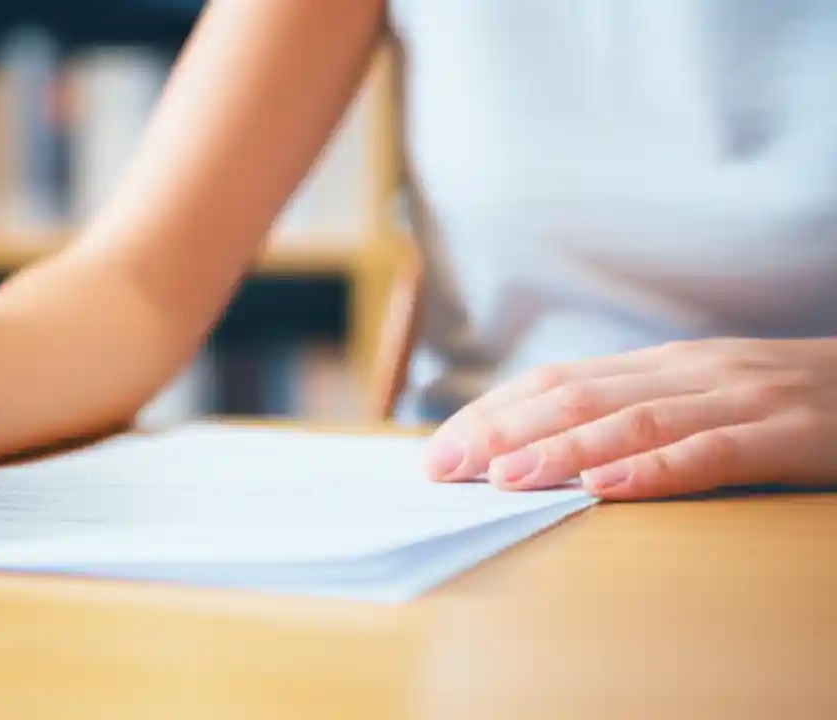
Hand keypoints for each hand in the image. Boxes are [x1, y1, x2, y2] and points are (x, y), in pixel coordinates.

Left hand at [424, 338, 836, 499]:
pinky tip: (606, 488)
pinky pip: (712, 452)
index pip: (555, 383)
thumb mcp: (700, 396)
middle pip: (576, 398)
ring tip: (505, 477)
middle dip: (502, 432)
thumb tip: (542, 449)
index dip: (492, 413)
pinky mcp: (787, 434)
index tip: (437, 450)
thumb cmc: (782, 401)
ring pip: (632, 420)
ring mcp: (738, 399)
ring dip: (562, 450)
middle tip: (444, 467)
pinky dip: (655, 470)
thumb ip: (632, 413)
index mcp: (659, 365)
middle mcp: (687, 373)